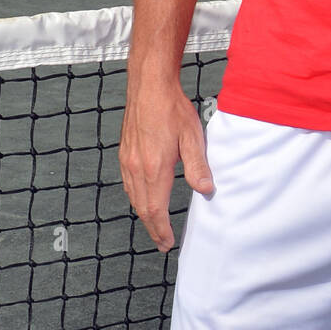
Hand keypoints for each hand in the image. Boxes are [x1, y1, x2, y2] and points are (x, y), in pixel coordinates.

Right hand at [119, 81, 213, 251]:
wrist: (149, 86)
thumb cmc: (172, 109)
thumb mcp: (193, 137)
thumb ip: (198, 166)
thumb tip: (206, 190)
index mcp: (154, 168)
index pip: (156, 210)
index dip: (162, 230)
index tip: (168, 243)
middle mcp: (136, 168)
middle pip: (142, 208)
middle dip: (153, 228)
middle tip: (162, 242)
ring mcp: (127, 160)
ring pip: (134, 197)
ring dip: (144, 214)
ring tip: (155, 225)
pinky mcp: (124, 152)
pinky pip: (129, 183)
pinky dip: (136, 197)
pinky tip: (144, 197)